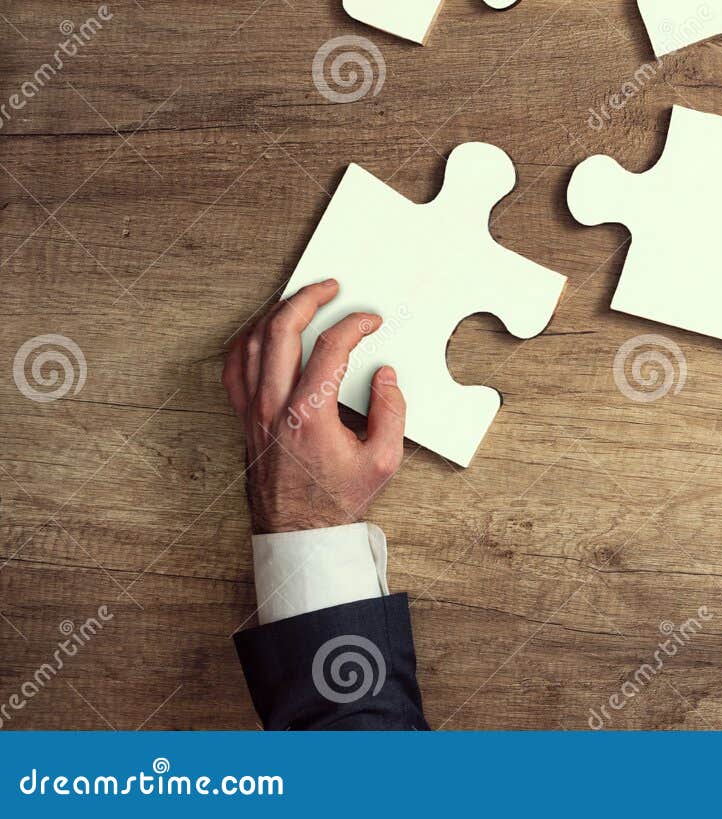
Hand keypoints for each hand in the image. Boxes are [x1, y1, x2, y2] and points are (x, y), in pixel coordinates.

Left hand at [222, 278, 405, 533]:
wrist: (297, 530)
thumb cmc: (335, 498)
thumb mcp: (383, 460)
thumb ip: (391, 412)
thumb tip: (384, 376)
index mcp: (310, 414)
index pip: (331, 348)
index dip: (354, 325)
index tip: (369, 321)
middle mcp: (274, 406)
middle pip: (282, 330)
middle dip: (308, 298)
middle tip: (329, 288)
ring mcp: (252, 410)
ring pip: (251, 341)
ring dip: (276, 312)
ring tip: (298, 299)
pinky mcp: (243, 416)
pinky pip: (233, 365)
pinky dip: (246, 339)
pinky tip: (261, 330)